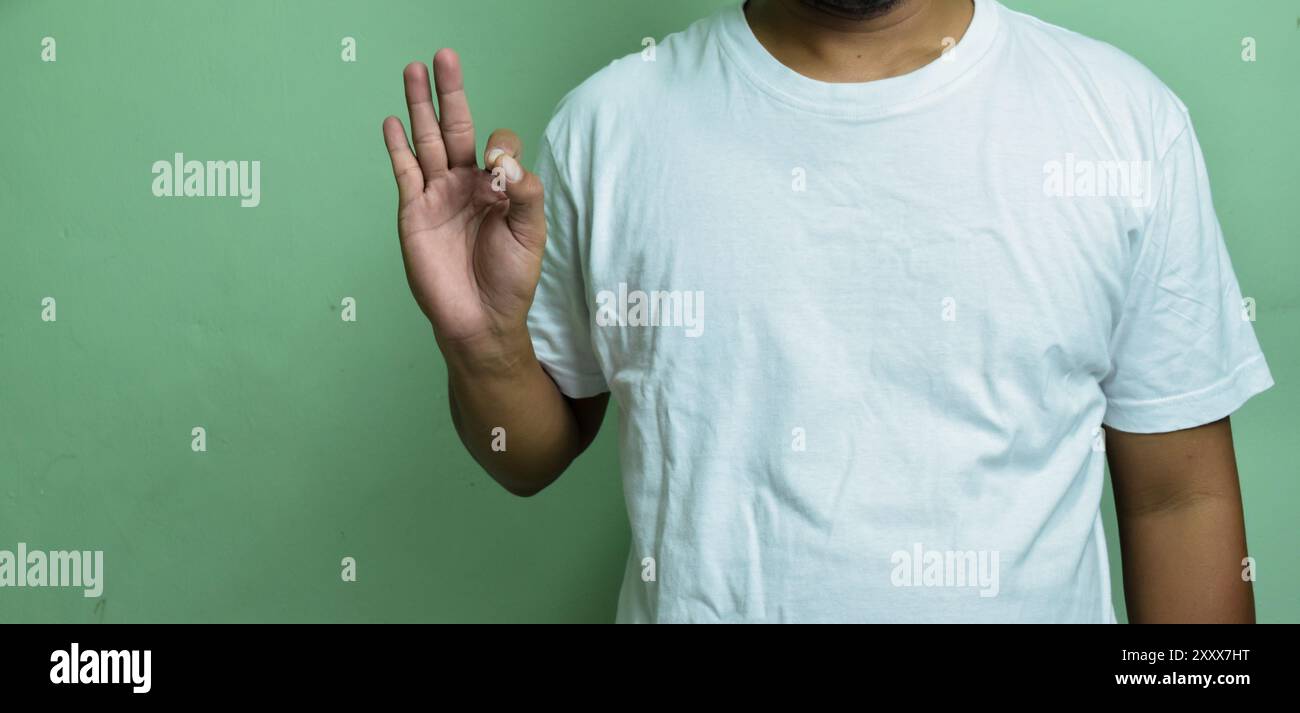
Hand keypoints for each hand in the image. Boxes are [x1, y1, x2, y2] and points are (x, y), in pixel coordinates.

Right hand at [382, 49, 546, 352]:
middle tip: (444, 56)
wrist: (481, 319)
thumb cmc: (510, 279)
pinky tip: (393, 121)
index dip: (502, 149)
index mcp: (498, 186)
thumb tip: (504, 160)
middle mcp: (466, 184)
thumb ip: (524, 192)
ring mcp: (438, 195)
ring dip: (419, 106)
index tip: (503, 172)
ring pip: (426, 141)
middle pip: (455, 126)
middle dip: (450, 92)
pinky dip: (398, 147)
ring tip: (413, 70)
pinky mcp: (414, 212)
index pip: (499, 145)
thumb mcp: (530, 233)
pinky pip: (404, 172)